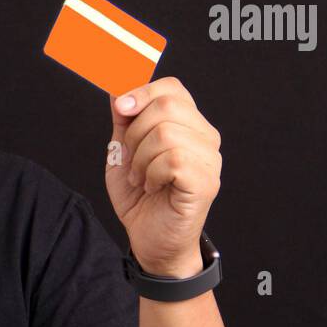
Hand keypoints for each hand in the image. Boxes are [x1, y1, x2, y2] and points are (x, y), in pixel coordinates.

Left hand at [105, 77, 221, 276]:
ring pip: (167, 133)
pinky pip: (173, 159)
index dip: (141, 92)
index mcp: (187, 125)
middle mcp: (205, 138)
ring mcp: (209, 159)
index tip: (120, 110)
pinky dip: (152, 173)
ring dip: (141, 158)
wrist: (150, 241)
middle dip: (135, 132)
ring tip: (141, 178)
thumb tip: (117, 85)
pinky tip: (152, 186)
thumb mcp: (123, 151)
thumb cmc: (141, 197)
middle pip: (167, 105)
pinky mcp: (205, 182)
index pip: (171, 88)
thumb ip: (124, 119)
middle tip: (131, 159)